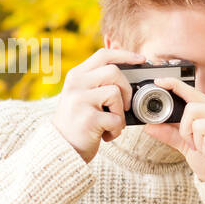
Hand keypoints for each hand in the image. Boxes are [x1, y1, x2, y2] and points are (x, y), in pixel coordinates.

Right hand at [51, 48, 138, 162]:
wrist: (62, 148)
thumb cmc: (79, 122)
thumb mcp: (83, 96)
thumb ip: (99, 83)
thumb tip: (130, 75)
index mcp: (77, 75)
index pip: (103, 55)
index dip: (125, 55)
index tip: (141, 59)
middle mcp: (76, 84)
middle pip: (114, 72)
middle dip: (127, 89)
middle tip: (124, 106)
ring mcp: (80, 100)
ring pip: (116, 93)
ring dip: (120, 113)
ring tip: (110, 123)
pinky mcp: (88, 119)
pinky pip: (116, 119)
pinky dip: (116, 130)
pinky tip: (106, 135)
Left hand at [144, 77, 204, 181]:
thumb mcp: (188, 145)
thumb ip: (171, 134)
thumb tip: (149, 126)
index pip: (193, 92)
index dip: (175, 85)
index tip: (159, 81)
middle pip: (191, 109)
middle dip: (186, 131)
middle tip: (196, 144)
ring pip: (198, 125)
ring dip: (197, 144)